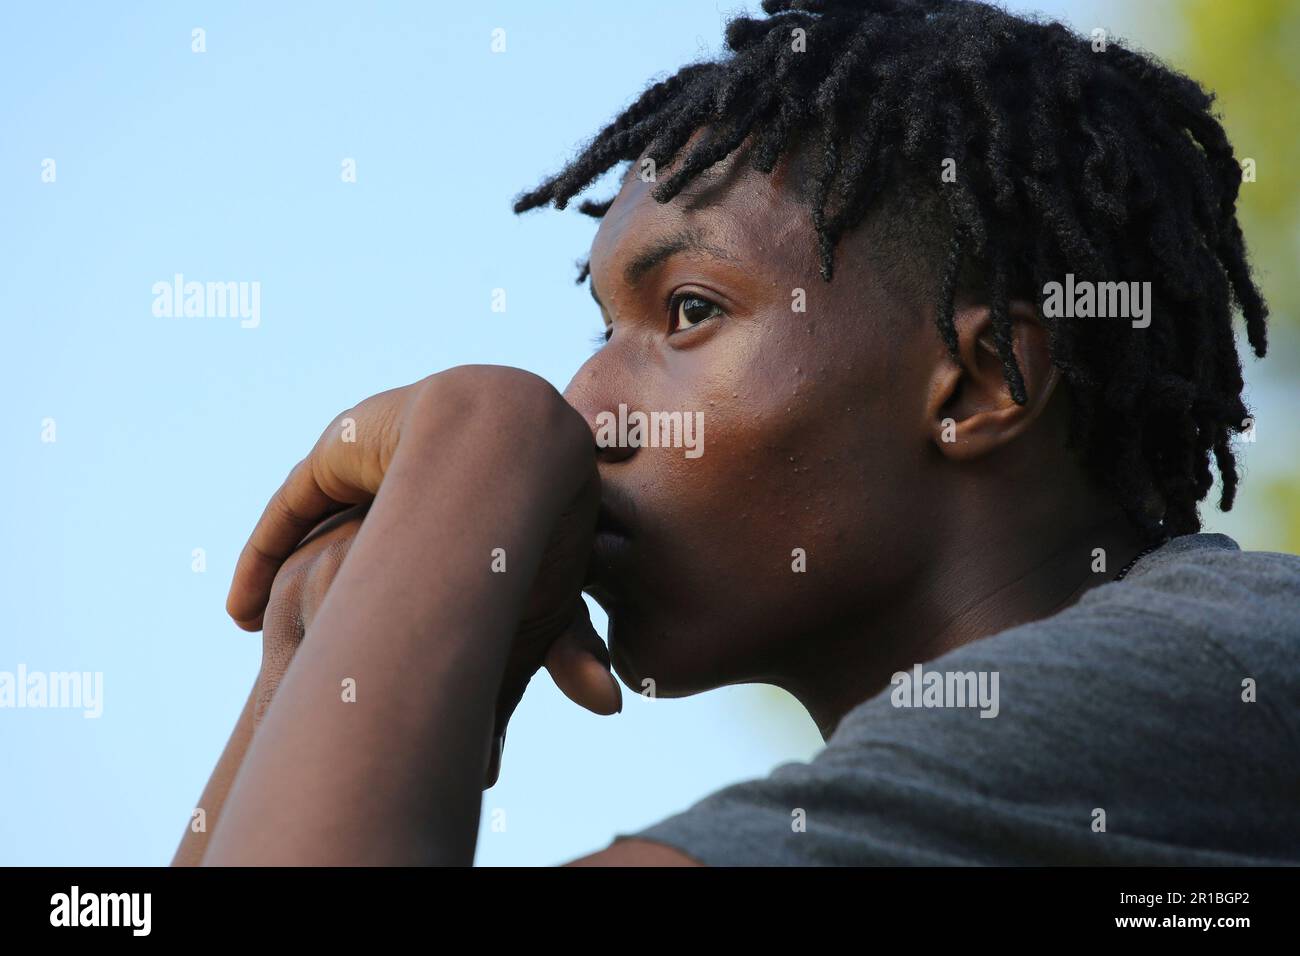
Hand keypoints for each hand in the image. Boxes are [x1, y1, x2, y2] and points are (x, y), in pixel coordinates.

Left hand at [230, 366, 620, 786]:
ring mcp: (383, 457)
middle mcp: (427, 477)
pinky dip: (263, 554)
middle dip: (338, 585)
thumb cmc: (548, 524)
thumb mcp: (554, 598)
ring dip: (291, 569)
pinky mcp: (342, 450)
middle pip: (372, 541)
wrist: (515, 443)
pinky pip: (293, 506)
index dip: (417, 610)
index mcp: (480, 504)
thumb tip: (610, 710)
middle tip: (303, 639)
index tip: (392, 660)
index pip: (440, 563)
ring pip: (325, 522)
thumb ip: (571, 652)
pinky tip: (239, 606)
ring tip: (256, 623)